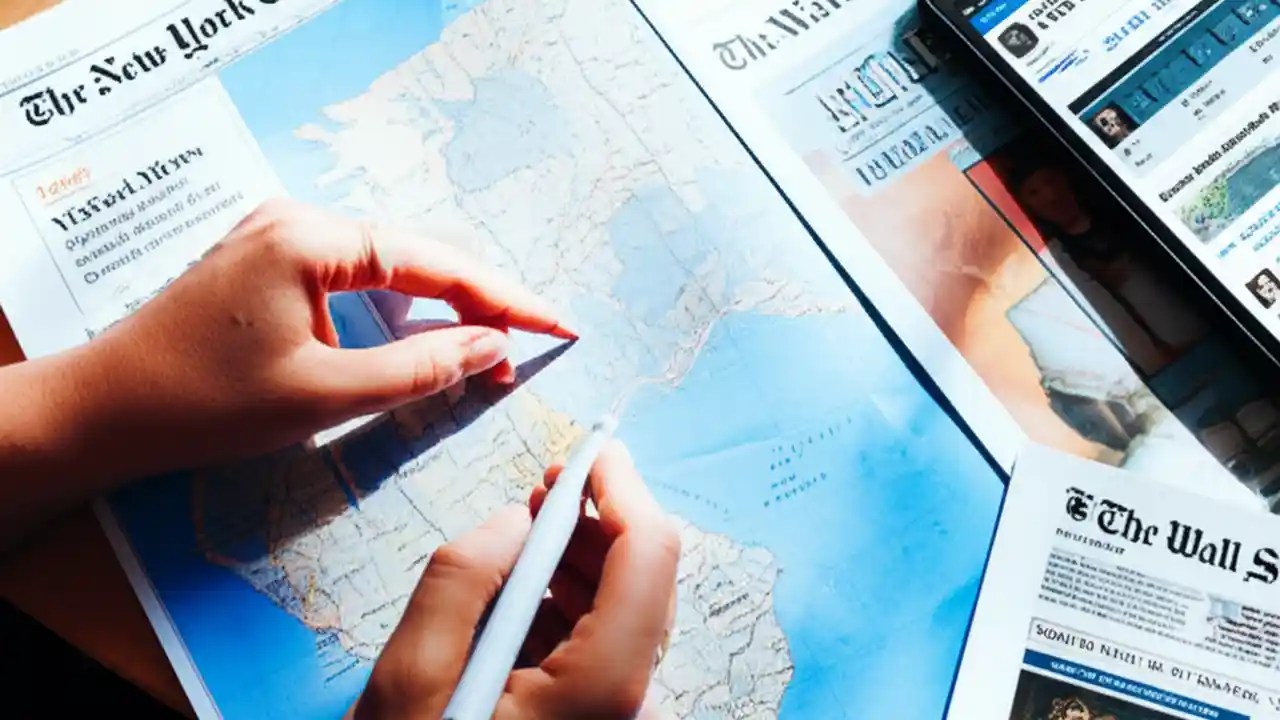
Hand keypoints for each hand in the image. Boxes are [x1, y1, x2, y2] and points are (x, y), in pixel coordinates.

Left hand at [64, 198, 573, 482]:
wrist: (105, 409)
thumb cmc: (204, 406)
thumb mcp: (323, 396)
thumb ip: (418, 370)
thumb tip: (491, 348)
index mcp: (311, 239)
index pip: (435, 262)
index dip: (504, 298)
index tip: (557, 324)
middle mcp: (298, 218)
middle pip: (416, 253)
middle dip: (478, 300)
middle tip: (532, 343)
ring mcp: (281, 232)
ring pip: (389, 261)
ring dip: (440, 303)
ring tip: (489, 343)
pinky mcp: (270, 256)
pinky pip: (355, 272)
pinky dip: (397, 304)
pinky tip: (425, 330)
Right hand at [353, 442, 679, 719]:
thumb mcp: (411, 678)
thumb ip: (465, 576)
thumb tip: (521, 517)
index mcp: (601, 689)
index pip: (648, 558)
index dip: (621, 489)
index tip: (588, 451)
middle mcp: (632, 705)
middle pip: (644, 580)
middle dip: (597, 521)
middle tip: (544, 487)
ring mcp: (621, 716)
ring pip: (629, 610)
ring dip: (585, 559)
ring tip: (530, 533)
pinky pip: (607, 644)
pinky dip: (576, 603)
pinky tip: (529, 593)